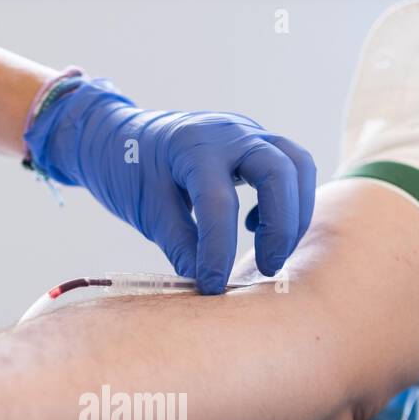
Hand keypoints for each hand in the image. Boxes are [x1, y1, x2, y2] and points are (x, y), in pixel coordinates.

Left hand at [24, 79, 316, 293]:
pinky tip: (251, 226)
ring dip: (295, 213)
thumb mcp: (146, 209)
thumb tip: (205, 279)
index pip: (218, 200)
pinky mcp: (258, 144)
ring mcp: (248, 134)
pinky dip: (287, 201)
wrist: (121, 135)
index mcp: (191, 146)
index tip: (213, 286)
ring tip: (272, 253)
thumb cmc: (130, 170)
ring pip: (297, 165)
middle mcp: (228, 133)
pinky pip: (292, 168)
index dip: (219, 249)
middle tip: (267, 268)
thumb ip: (178, 243)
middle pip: (278, 172)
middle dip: (280, 227)